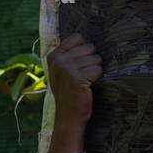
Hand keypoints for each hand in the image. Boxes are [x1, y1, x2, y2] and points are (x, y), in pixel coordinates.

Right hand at [45, 33, 101, 152]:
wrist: (68, 115)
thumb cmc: (69, 92)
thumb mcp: (62, 71)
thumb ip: (69, 55)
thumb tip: (87, 41)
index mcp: (54, 55)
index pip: (78, 37)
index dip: (86, 49)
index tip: (83, 62)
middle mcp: (59, 60)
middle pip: (90, 47)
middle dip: (93, 60)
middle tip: (86, 75)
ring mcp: (67, 68)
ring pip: (96, 59)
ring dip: (96, 70)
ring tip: (87, 81)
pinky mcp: (77, 78)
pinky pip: (98, 69)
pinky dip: (98, 77)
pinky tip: (90, 85)